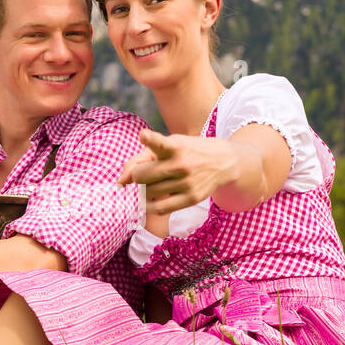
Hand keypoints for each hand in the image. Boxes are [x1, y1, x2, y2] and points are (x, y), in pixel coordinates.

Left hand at [117, 128, 238, 213]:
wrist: (224, 161)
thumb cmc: (189, 151)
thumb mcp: (170, 145)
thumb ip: (141, 158)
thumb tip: (120, 182)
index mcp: (175, 146)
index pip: (160, 144)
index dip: (149, 139)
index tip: (143, 135)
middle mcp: (181, 164)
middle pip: (141, 176)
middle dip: (138, 175)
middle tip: (146, 173)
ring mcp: (186, 183)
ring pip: (148, 192)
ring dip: (145, 189)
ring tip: (156, 182)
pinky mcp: (191, 198)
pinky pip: (159, 208)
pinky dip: (149, 205)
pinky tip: (150, 200)